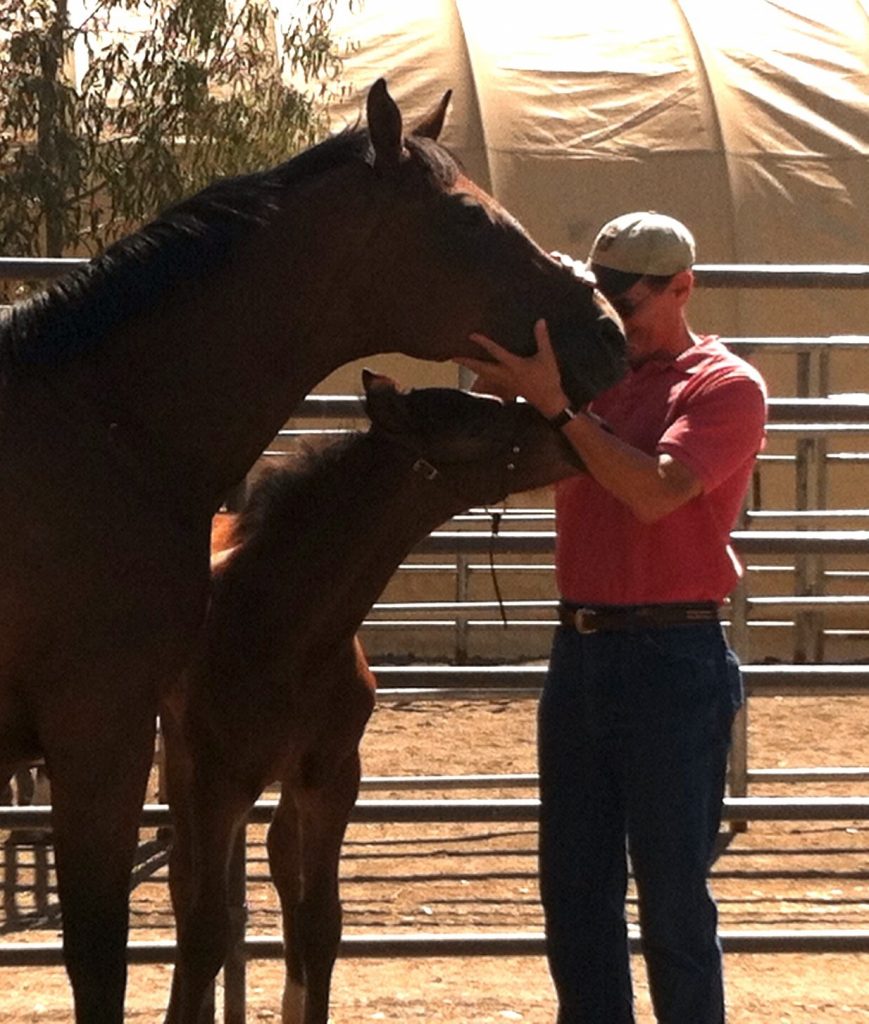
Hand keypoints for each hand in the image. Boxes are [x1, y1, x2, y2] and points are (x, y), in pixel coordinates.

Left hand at [454, 319, 569, 419]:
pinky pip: (488, 380)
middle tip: (453, 356)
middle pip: (481, 368)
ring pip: (483, 375)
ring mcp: (504, 382)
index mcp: (513, 365)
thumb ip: (542, 338)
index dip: (483, 342)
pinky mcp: (506, 387)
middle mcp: (505, 374)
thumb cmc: (548, 378)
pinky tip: (477, 372)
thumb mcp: (547, 357)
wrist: (549, 401)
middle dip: (467, 362)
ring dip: (471, 368)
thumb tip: (540, 321)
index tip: (471, 335)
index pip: (495, 352)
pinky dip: (479, 375)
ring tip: (460, 362)